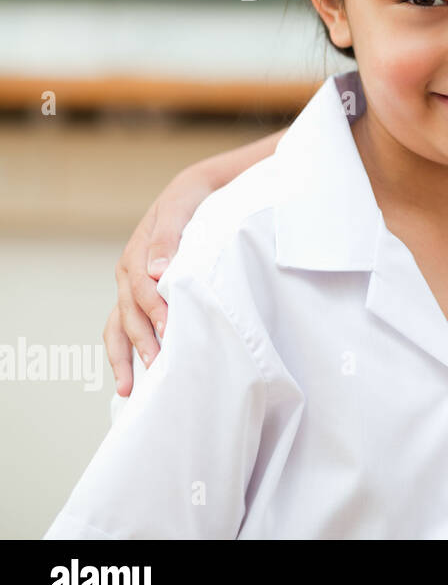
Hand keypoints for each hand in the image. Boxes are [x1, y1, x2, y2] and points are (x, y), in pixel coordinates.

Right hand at [107, 165, 217, 396]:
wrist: (190, 194)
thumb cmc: (188, 204)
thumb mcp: (179, 212)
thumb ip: (169, 240)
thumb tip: (158, 271)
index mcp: (136, 258)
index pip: (143, 292)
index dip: (157, 314)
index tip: (172, 333)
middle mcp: (128, 275)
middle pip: (129, 316)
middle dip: (141, 345)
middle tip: (158, 369)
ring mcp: (131, 287)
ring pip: (120, 327)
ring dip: (125, 357)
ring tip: (130, 389)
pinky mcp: (141, 295)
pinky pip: (126, 326)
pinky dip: (129, 349)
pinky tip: (137, 374)